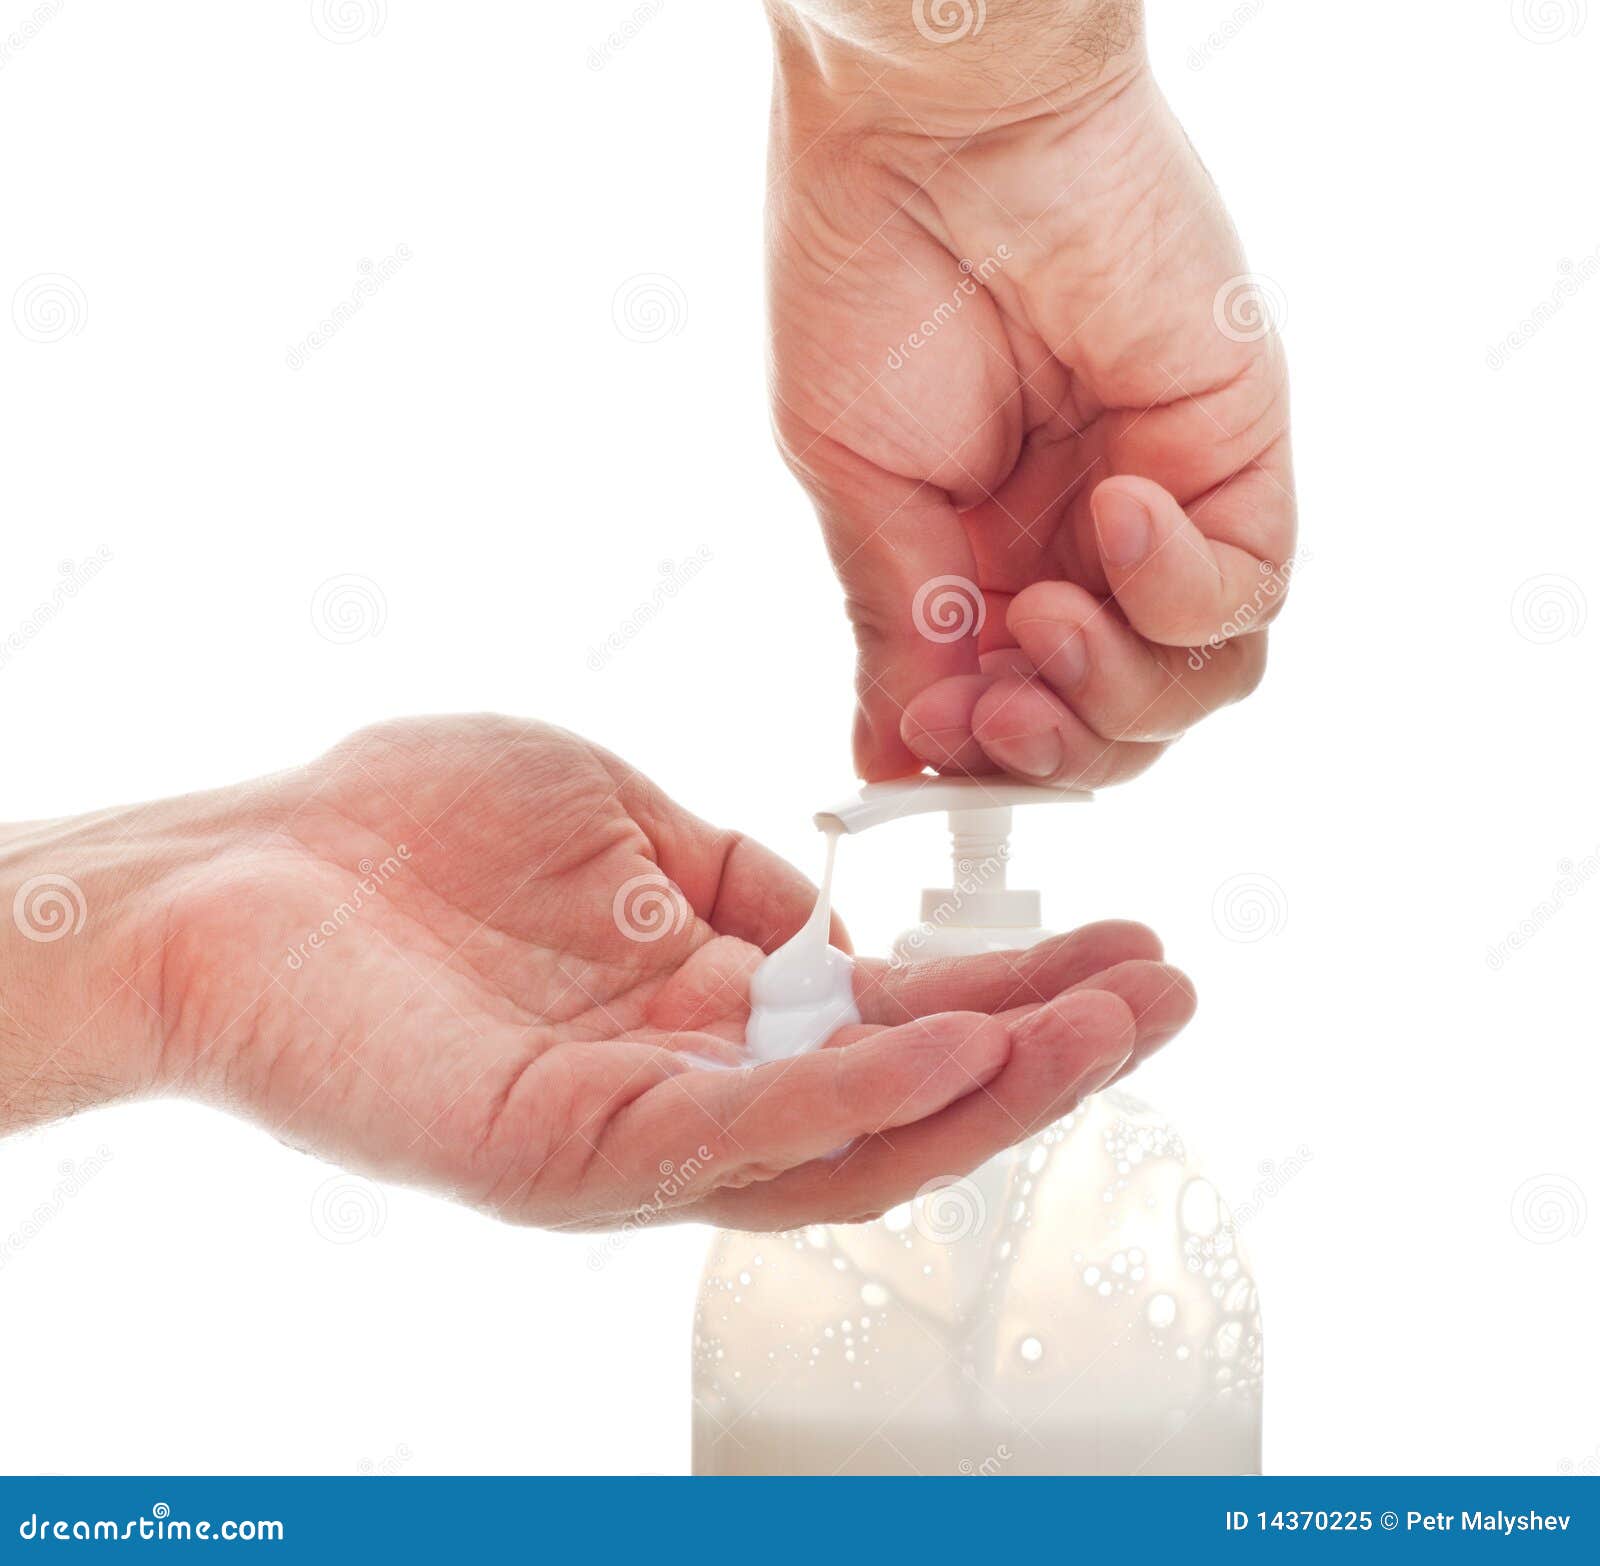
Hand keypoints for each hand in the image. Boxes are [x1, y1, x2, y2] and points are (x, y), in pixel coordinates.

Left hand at [0, 715, 1192, 1229]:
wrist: (242, 866)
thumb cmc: (412, 835)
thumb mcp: (625, 827)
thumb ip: (739, 890)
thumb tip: (849, 927)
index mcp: (707, 1019)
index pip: (891, 1025)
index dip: (1014, 990)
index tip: (1122, 938)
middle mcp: (688, 1094)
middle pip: (900, 1102)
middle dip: (1042, 1051)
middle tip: (1168, 994)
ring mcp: (628, 1138)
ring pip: (844, 1145)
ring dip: (984, 1088)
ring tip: (1108, 1026)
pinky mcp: (555, 1152)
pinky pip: (726, 1138)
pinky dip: (845, 1100)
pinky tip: (943, 1051)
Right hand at [767, 1, 1295, 781]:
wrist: (930, 131)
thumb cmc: (867, 278)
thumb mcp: (856, 484)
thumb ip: (898, 623)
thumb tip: (890, 756)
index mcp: (983, 556)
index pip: (1016, 707)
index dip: (983, 762)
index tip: (923, 758)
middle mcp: (1078, 541)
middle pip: (1116, 717)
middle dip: (1052, 746)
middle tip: (984, 718)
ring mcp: (1164, 500)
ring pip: (1195, 677)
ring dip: (1114, 691)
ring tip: (1044, 624)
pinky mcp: (1233, 446)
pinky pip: (1245, 585)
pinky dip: (1179, 590)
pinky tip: (1113, 519)